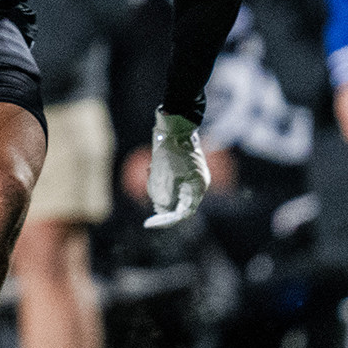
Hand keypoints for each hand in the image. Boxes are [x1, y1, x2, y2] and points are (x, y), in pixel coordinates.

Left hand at [144, 111, 209, 228]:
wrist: (174, 123)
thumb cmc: (172, 150)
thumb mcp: (166, 177)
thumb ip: (165, 197)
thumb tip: (162, 210)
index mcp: (197, 187)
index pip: (183, 212)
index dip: (166, 220)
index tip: (149, 223)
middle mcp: (196, 183)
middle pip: (176, 202)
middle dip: (160, 197)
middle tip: (151, 186)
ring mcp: (190, 174)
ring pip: (170, 190)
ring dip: (157, 185)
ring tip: (152, 170)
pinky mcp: (182, 167)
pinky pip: (169, 180)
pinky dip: (159, 177)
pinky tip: (153, 165)